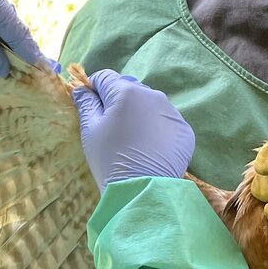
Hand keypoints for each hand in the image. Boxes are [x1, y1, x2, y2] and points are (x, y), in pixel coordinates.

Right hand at [71, 69, 194, 188]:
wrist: (142, 191)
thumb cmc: (110, 159)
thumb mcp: (90, 131)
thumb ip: (86, 104)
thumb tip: (82, 89)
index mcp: (126, 91)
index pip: (105, 77)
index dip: (94, 89)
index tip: (91, 105)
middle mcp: (153, 95)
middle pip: (130, 89)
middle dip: (119, 101)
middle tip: (112, 127)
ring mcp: (172, 112)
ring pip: (150, 104)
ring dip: (140, 114)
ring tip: (133, 139)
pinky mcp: (185, 131)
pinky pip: (166, 122)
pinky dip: (157, 129)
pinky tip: (150, 148)